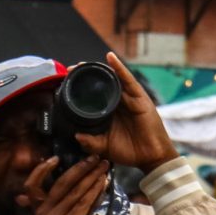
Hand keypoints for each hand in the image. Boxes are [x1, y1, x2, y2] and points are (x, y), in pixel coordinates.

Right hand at [18, 155, 110, 214]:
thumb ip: (68, 205)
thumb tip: (85, 183)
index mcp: (38, 211)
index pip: (32, 185)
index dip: (41, 170)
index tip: (55, 158)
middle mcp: (43, 213)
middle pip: (61, 183)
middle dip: (80, 167)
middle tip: (95, 157)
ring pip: (75, 190)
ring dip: (92, 176)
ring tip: (104, 166)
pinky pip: (84, 202)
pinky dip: (95, 190)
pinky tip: (104, 183)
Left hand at [74, 52, 178, 174]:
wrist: (149, 157)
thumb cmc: (129, 151)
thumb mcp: (104, 147)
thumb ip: (91, 142)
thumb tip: (76, 136)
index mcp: (108, 112)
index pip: (93, 95)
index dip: (80, 88)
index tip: (65, 82)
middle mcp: (118, 102)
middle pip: (101, 83)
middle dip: (86, 75)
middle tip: (71, 70)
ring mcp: (128, 98)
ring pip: (112, 78)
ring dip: (98, 69)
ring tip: (83, 64)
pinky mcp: (139, 97)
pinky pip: (128, 80)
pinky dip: (119, 68)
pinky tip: (110, 58)